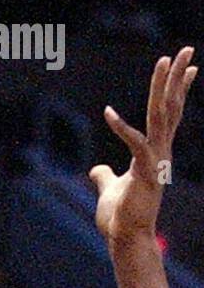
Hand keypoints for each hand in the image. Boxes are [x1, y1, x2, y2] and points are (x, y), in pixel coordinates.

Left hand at [90, 47, 196, 248]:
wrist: (126, 239)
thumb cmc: (120, 218)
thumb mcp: (109, 190)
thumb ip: (104, 176)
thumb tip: (96, 169)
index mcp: (155, 152)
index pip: (170, 115)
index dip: (179, 90)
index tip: (191, 66)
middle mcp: (160, 152)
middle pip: (171, 107)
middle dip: (178, 77)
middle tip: (186, 48)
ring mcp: (155, 161)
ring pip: (161, 116)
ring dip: (163, 87)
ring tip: (165, 60)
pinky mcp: (145, 172)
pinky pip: (135, 143)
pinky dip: (121, 128)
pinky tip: (108, 112)